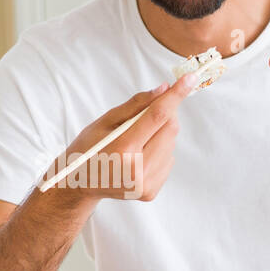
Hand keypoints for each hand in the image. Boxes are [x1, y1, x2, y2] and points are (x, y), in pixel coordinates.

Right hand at [48, 73, 196, 201]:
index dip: (175, 96)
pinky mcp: (151, 191)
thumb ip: (135, 105)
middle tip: (152, 109)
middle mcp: (136, 170)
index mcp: (121, 150)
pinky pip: (168, 159)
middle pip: (169, 129)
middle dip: (167, 113)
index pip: (156, 117)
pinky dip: (159, 150)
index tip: (190, 78)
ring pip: (171, 144)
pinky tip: (139, 155)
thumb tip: (163, 90)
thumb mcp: (104, 122)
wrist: (79, 186)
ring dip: (161, 133)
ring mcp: (145, 184)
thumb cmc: (88, 150)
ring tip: (137, 139)